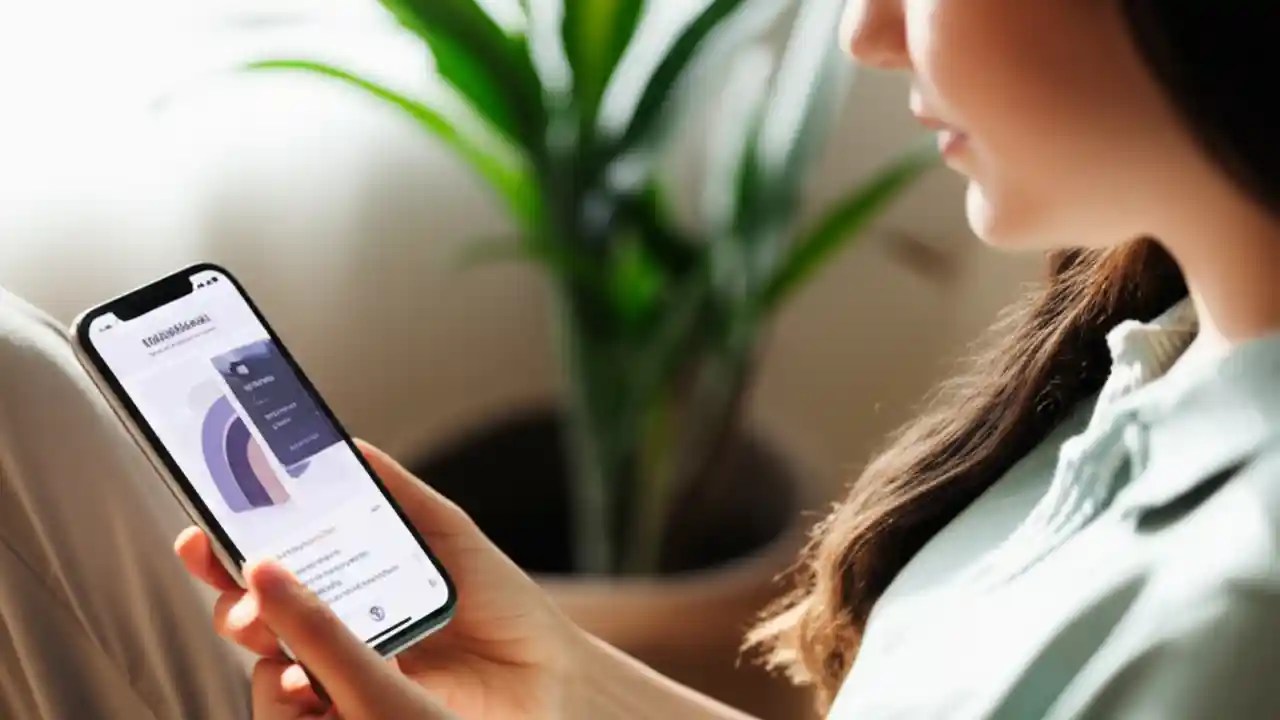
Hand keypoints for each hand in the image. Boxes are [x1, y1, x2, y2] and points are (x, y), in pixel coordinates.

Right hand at [175, 441, 581, 718]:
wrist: (549, 672)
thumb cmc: (500, 601)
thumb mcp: (446, 535)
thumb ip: (396, 492)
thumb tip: (345, 443)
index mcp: (346, 581)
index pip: (270, 564)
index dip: (227, 549)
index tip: (200, 529)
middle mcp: (334, 628)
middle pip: (255, 610)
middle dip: (227, 590)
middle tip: (229, 570)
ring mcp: (344, 673)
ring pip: (272, 657)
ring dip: (253, 633)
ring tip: (256, 614)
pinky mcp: (361, 713)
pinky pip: (312, 704)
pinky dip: (295, 686)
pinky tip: (300, 672)